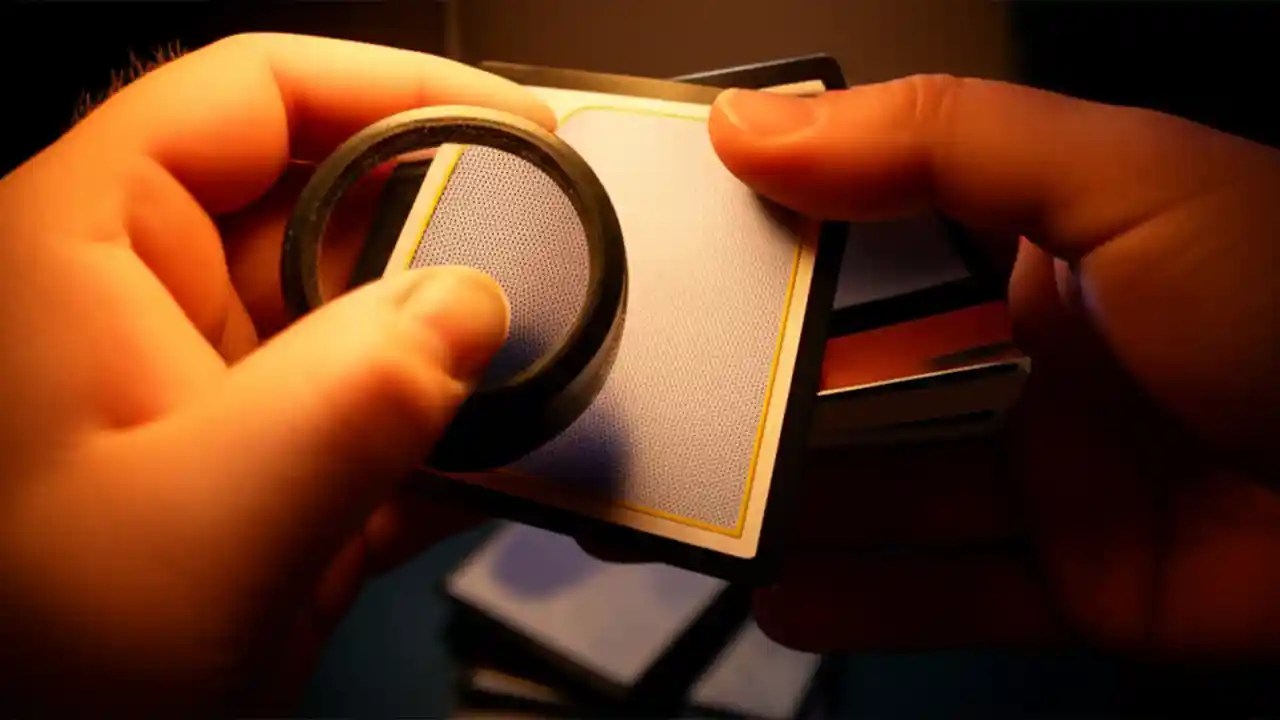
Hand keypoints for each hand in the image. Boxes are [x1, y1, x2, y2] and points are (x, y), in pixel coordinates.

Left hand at [0, 33, 553, 714]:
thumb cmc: (28, 671)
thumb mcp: (198, 529)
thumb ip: (351, 402)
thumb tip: (472, 309)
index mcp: (88, 251)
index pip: (252, 95)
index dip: (395, 91)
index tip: (516, 129)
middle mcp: (151, 301)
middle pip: (333, 204)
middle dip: (452, 239)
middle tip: (553, 281)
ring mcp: (215, 388)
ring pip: (368, 316)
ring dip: (461, 351)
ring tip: (545, 379)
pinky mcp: (264, 466)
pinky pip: (375, 410)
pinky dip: (449, 435)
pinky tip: (506, 464)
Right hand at [708, 77, 1279, 656]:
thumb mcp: (1122, 179)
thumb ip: (939, 143)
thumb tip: (769, 127)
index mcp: (1038, 248)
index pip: (869, 243)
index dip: (774, 251)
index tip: (682, 265)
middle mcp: (1034, 361)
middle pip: (866, 387)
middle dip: (767, 403)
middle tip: (676, 409)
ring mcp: (1053, 476)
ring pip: (893, 497)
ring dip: (800, 510)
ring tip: (703, 515)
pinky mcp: (1079, 579)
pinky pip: (951, 591)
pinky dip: (868, 597)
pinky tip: (790, 590)